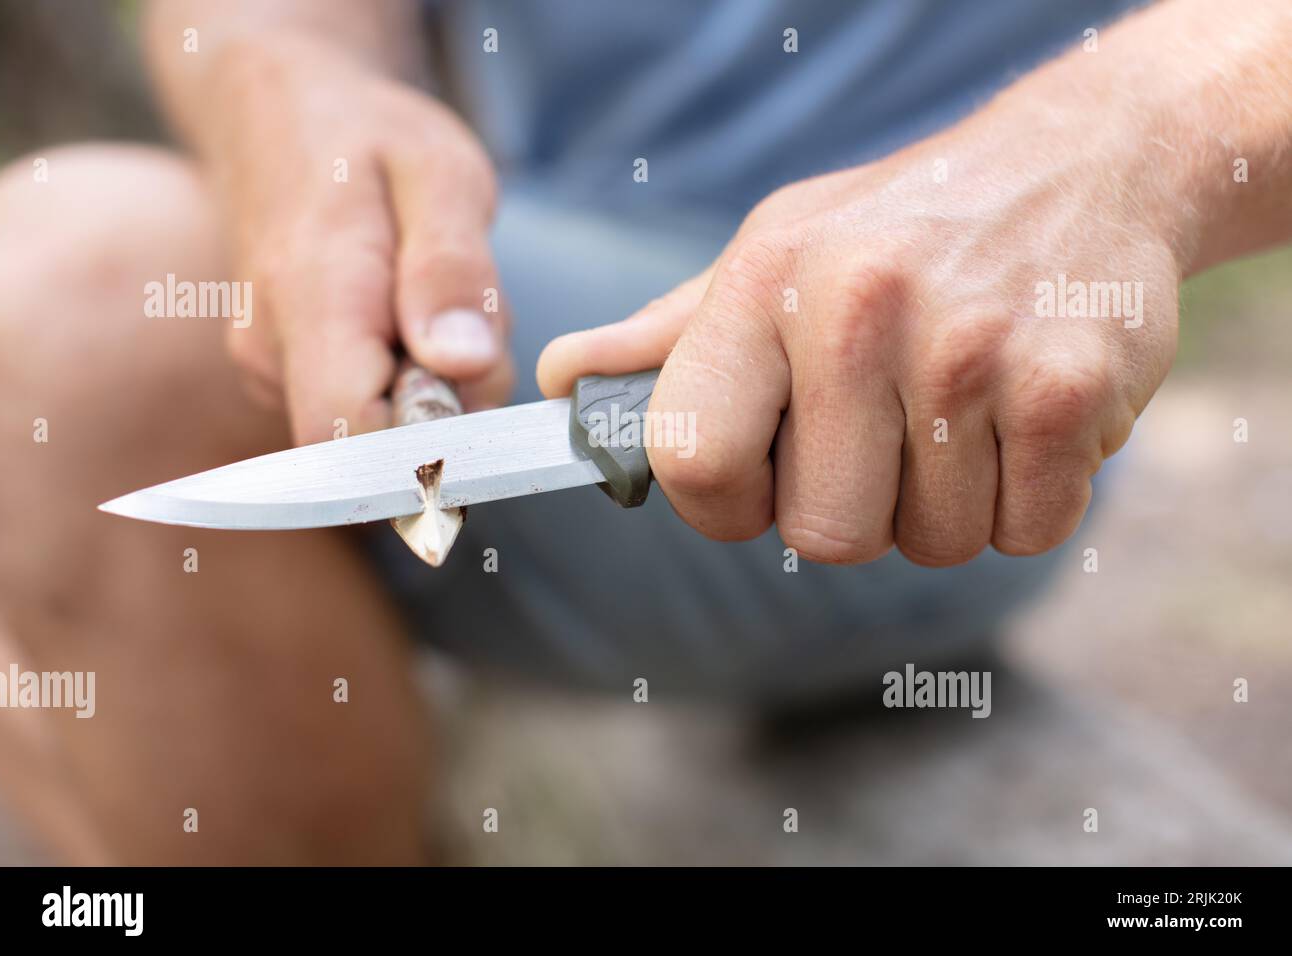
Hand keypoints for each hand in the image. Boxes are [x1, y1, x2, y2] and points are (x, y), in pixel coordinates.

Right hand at [207, 38, 511, 443]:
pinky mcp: (282, 378)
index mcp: (310, 299)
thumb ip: (452, 270)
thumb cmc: (370, 139)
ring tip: (434, 299)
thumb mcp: (441, 174)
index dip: (426, 446)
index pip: (349, 439)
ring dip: (437, 387)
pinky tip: (405, 316)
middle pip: (381, 444)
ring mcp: (269, 370)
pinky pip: (366, 410)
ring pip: (381, 430)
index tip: (477, 388)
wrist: (279, 118)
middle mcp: (272, 351)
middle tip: (473, 315)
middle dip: (453, 405)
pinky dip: (409, 378)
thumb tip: (462, 366)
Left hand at [538, 103, 1179, 565]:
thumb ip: (670, 337)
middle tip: (888, 438)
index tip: (761, 488)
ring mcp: (969, 351)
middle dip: (856, 511)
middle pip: (824, 534)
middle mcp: (857, 311)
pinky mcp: (1066, 389)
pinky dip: (1026, 500)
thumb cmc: (898, 231)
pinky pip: (1023, 531)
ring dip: (946, 505)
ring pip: (932, 542)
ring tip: (962, 412)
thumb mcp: (773, 251)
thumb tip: (558, 378)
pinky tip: (1025, 419)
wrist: (1079, 164)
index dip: (724, 506)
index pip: (694, 462)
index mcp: (764, 282)